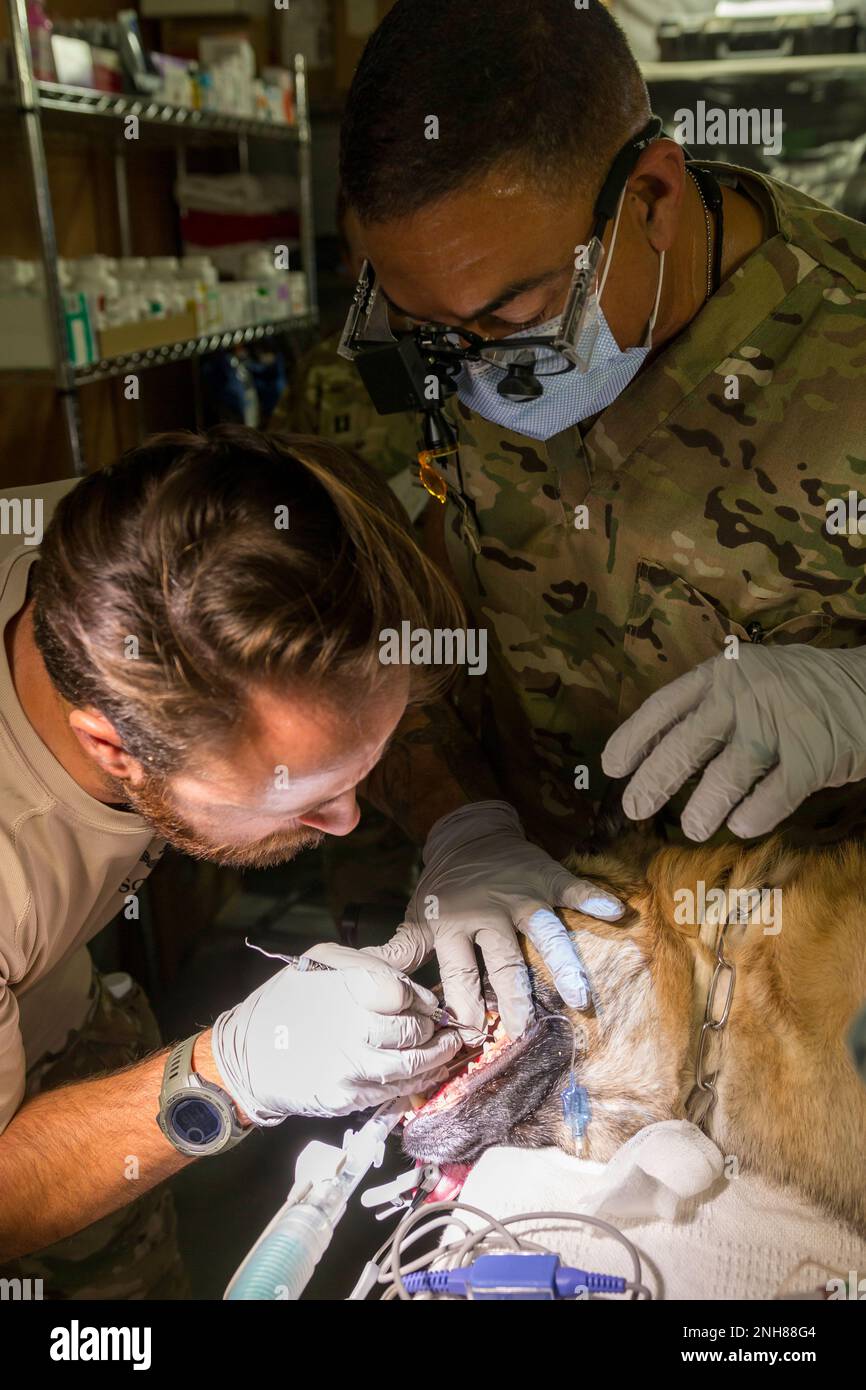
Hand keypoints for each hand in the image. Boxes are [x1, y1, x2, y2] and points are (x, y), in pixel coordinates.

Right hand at [211, 946, 461, 1122]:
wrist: (247, 1055)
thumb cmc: (287, 1001)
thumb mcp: (321, 962)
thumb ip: (370, 961)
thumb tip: (413, 971)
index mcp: (345, 987)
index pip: (403, 993)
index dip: (421, 998)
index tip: (427, 1002)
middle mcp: (351, 1026)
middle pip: (414, 1030)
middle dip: (434, 1028)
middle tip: (445, 1026)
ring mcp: (350, 1065)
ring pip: (413, 1064)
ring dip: (439, 1057)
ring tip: (450, 1048)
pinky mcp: (348, 1096)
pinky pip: (396, 1090)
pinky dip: (419, 1081)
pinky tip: (428, 1071)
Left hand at [363, 801, 623, 1038]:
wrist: (467, 833)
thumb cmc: (442, 888)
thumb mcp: (418, 916)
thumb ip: (402, 951)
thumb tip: (363, 980)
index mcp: (452, 925)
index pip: (457, 972)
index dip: (463, 1005)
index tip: (471, 1036)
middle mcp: (487, 913)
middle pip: (501, 961)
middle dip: (512, 996)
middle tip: (523, 1029)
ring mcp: (520, 895)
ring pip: (542, 933)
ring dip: (561, 962)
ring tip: (579, 995)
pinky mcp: (545, 877)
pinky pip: (573, 888)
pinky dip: (593, 898)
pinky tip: (616, 912)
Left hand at [602, 644, 865, 841]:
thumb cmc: (801, 689)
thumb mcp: (749, 680)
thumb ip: (709, 708)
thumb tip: (656, 753)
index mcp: (721, 673)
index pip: (663, 707)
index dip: (633, 739)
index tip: (611, 768)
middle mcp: (742, 696)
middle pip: (683, 747)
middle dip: (653, 782)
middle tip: (635, 810)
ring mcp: (777, 726)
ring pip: (723, 779)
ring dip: (702, 810)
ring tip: (694, 827)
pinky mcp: (812, 757)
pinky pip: (770, 799)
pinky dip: (752, 817)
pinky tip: (743, 825)